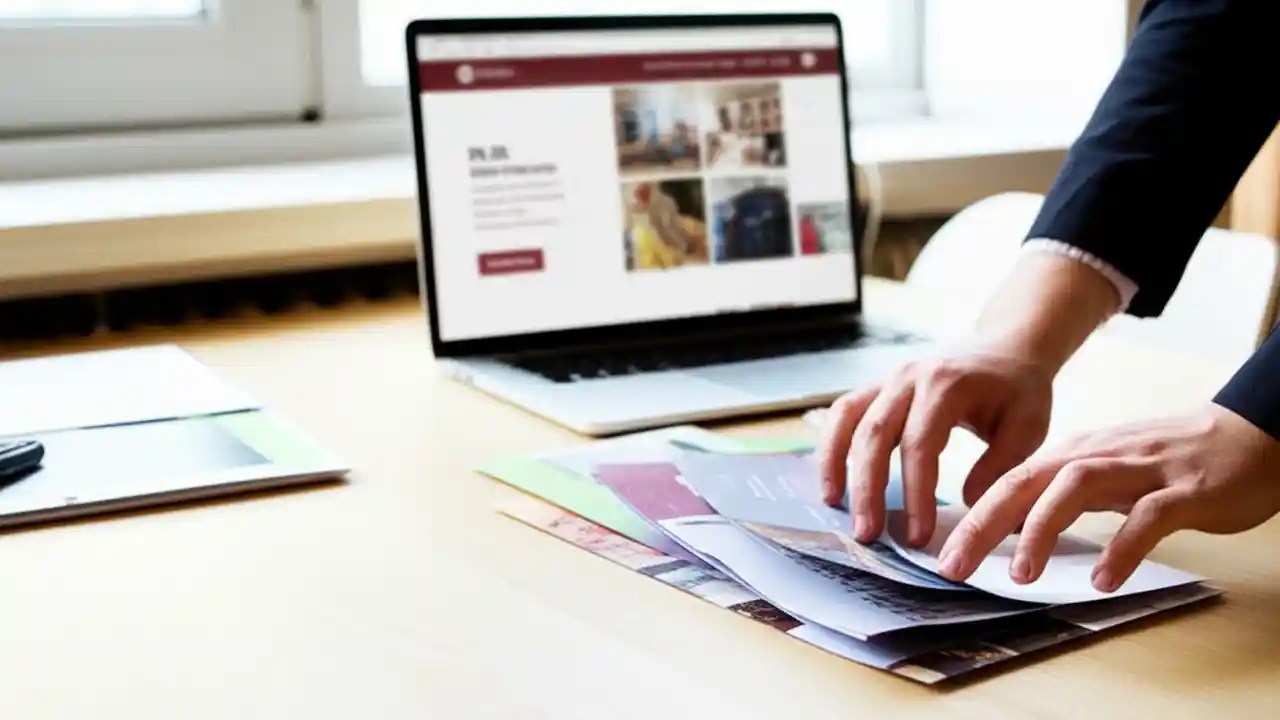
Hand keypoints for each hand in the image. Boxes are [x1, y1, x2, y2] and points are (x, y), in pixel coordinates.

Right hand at [818, 342, 1053, 546]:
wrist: (1005, 346)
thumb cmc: (1019, 389)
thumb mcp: (1029, 427)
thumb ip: (1000, 468)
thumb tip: (967, 508)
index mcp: (946, 384)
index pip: (920, 445)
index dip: (915, 493)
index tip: (918, 536)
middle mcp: (909, 377)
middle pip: (874, 434)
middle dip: (867, 488)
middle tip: (867, 534)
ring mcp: (888, 378)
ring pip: (848, 420)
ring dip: (836, 465)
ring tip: (834, 506)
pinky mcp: (877, 387)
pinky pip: (844, 413)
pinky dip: (831, 446)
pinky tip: (832, 479)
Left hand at [937, 403, 1279, 591]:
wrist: (1245, 435)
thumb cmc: (1165, 461)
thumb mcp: (1101, 474)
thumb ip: (1056, 495)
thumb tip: (1007, 527)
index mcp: (1071, 454)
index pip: (1007, 483)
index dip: (969, 517)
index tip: (939, 554)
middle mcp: (1095, 456)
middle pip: (1025, 482)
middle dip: (983, 524)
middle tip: (954, 566)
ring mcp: (1138, 470)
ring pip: (1074, 491)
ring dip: (1041, 530)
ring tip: (1020, 573)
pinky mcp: (1182, 490)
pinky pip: (1147, 518)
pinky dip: (1122, 548)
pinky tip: (1104, 579)